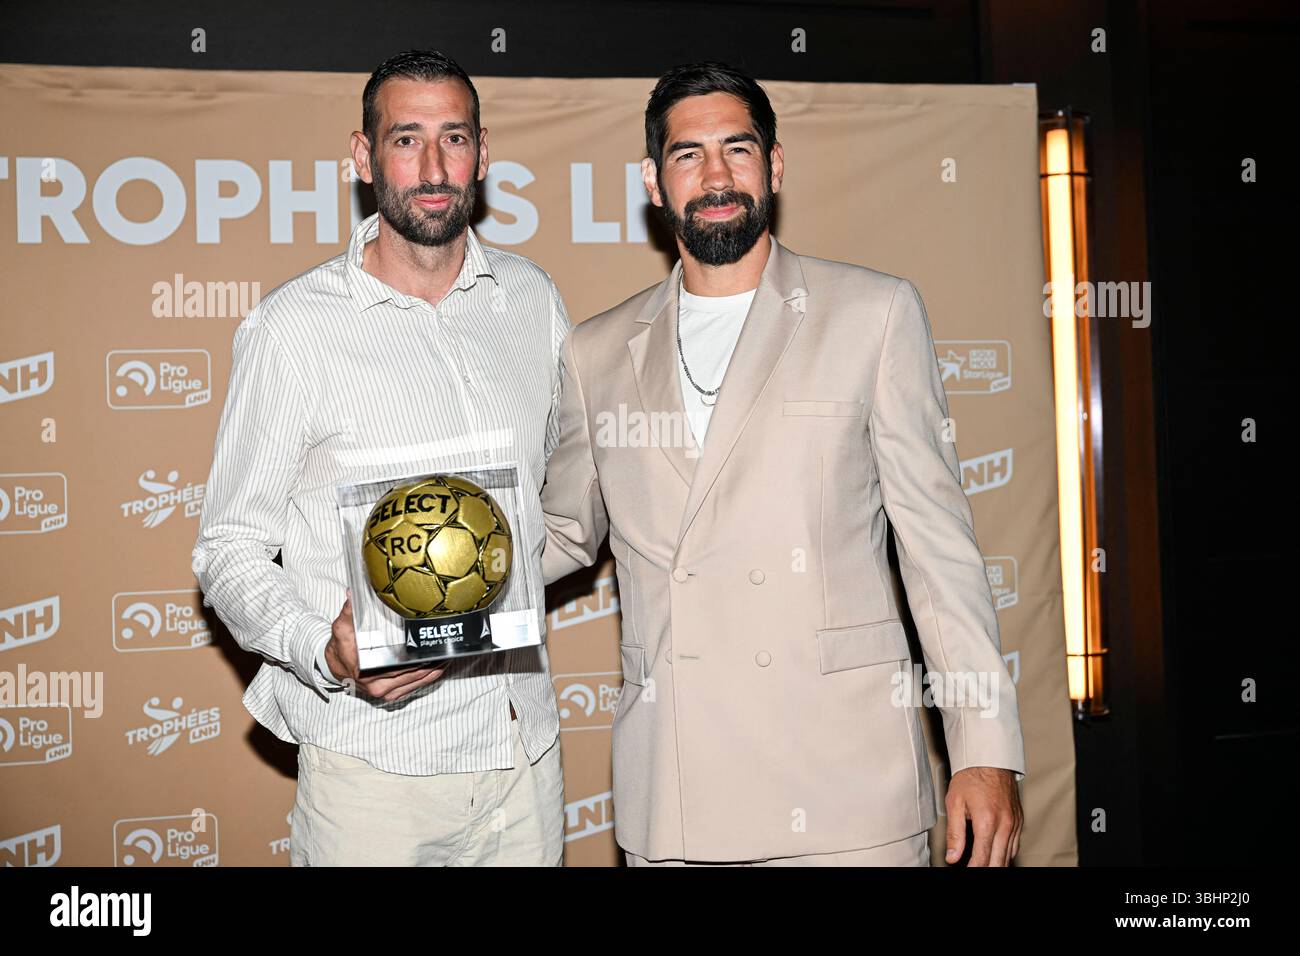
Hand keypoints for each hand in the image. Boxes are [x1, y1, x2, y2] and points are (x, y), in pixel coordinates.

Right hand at [324, 589, 447, 701]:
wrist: (335, 666)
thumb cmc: (341, 648)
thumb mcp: (341, 628)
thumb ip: (349, 612)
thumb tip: (351, 594)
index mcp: (365, 670)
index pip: (398, 666)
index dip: (418, 659)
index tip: (432, 650)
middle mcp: (376, 684)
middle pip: (412, 674)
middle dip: (431, 663)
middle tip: (447, 650)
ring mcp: (384, 691)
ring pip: (416, 682)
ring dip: (432, 672)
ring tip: (447, 658)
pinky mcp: (389, 694)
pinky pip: (412, 688)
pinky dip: (426, 679)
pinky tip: (437, 669)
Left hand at [944, 766, 1021, 865]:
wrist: (990, 760)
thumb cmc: (971, 778)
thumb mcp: (954, 803)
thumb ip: (954, 834)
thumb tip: (952, 857)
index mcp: (987, 821)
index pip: (982, 858)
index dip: (973, 869)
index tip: (966, 870)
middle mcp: (1005, 824)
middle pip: (999, 861)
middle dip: (986, 868)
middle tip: (974, 868)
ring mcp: (1015, 823)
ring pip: (1009, 856)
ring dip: (996, 864)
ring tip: (983, 864)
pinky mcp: (1019, 820)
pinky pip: (1015, 845)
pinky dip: (1005, 854)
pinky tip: (996, 856)